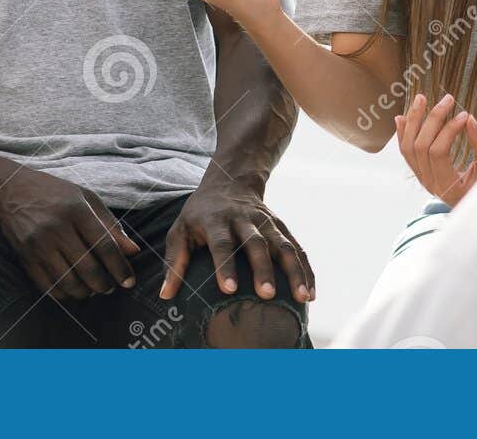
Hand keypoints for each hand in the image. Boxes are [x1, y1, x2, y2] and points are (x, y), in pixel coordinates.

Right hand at [0, 166, 140, 300]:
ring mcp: (38, 245)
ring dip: (86, 292)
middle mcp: (57, 228)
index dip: (120, 267)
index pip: (105, 246)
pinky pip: (48, 287)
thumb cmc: (54, 192)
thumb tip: (133, 252)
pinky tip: (73, 289)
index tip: (129, 281)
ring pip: (69, 282)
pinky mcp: (25, 257)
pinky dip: (64, 294)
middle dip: (104, 284)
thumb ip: (111, 225)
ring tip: (93, 289)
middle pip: (88, 268)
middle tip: (111, 286)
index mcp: (76, 210)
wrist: (9, 189)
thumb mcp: (86, 199)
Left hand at [160, 168, 313, 302]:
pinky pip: (297, 248)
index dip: (225, 266)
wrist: (230, 180)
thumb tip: (165, 295)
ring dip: (294, 271)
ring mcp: (266, 222)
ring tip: (302, 297)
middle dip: (263, 269)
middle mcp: (244, 219)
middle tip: (267, 295)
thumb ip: (175, 261)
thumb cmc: (200, 213)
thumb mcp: (180, 229)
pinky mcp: (281, 226)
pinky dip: (306, 270)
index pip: (221, 243)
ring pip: (283, 245)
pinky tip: (311, 293)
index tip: (228, 289)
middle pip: (256, 244)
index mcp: (216, 220)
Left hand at [395, 93, 476, 207]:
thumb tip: (470, 120)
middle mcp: (430, 184)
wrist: (474, 204)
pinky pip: (405, 151)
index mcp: (448, 186)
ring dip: (413, 120)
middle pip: (421, 146)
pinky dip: (403, 132)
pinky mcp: (419, 172)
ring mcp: (422, 178)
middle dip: (433, 119)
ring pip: (408, 147)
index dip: (449, 130)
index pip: (439, 152)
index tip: (464, 114)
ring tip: (421, 99)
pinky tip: (402, 116)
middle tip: (448, 99)